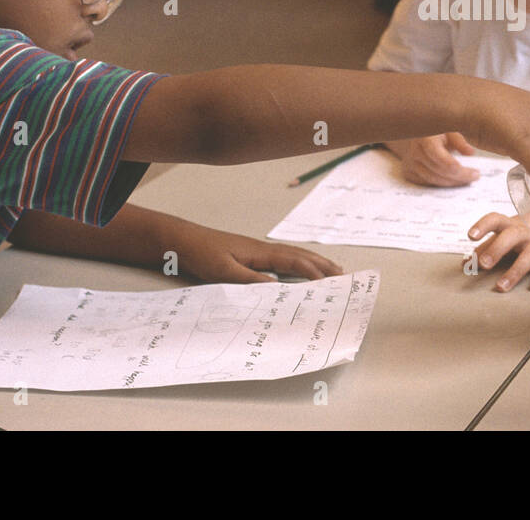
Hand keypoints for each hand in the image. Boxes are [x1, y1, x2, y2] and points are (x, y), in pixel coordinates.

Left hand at [169, 224, 342, 284]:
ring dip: (314, 262)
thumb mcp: (224, 271)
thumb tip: (276, 288)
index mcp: (260, 253)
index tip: (330, 283)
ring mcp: (260, 251)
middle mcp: (264, 249)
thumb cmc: (203, 254)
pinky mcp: (253, 255)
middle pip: (300, 255)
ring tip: (331, 270)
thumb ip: (249, 280)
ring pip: (294, 255)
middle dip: (322, 265)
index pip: (294, 262)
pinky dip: (299, 263)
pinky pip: (284, 259)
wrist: (185, 240)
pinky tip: (300, 270)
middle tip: (343, 275)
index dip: (313, 272)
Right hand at [394, 133, 480, 186]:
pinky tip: (454, 180)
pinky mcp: (409, 172)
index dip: (456, 168)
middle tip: (475, 176)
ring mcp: (410, 163)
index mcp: (425, 138)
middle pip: (439, 171)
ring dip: (452, 182)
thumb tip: (470, 152)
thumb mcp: (449, 129)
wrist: (414, 132)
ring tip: (468, 179)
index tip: (473, 172)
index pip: (440, 157)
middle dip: (459, 177)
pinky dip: (442, 183)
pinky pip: (427, 182)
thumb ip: (459, 141)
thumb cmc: (435, 129)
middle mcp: (415, 152)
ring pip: (433, 179)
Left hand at [468, 212, 529, 290]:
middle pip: (510, 236)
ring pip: (528, 256)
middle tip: (484, 263)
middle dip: (496, 249)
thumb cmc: (528, 232)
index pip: (495, 219)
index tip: (470, 236)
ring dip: (514, 272)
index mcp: (510, 225)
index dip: (482, 226)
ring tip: (501, 287)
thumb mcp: (508, 234)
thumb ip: (487, 247)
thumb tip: (464, 262)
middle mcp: (525, 232)